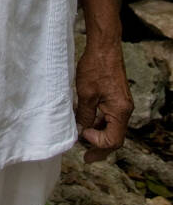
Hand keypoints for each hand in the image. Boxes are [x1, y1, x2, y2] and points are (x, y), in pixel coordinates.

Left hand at [75, 42, 132, 163]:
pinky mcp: (117, 98)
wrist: (104, 46)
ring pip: (112, 128)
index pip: (113, 140)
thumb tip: (81, 131)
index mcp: (120, 111)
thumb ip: (85, 115)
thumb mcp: (86, 94)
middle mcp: (124, 110)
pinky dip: (99, 123)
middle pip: (115, 138)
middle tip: (86, 158)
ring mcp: (121, 104)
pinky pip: (110, 117)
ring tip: (82, 140)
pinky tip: (86, 123)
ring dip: (98, 135)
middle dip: (100, 148)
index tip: (81, 136)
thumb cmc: (95, 68)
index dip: (96, 143)